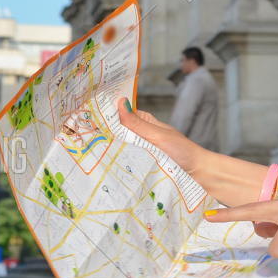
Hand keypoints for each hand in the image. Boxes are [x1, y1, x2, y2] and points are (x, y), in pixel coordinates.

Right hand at [64, 95, 206, 177]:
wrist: (200, 176)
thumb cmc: (183, 152)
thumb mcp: (157, 136)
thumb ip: (137, 123)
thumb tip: (120, 102)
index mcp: (146, 124)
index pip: (120, 117)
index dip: (104, 117)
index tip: (82, 118)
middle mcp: (142, 138)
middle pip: (117, 136)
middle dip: (101, 138)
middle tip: (77, 141)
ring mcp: (142, 154)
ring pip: (120, 152)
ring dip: (108, 155)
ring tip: (84, 156)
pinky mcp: (144, 169)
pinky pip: (127, 166)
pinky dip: (118, 168)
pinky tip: (103, 171)